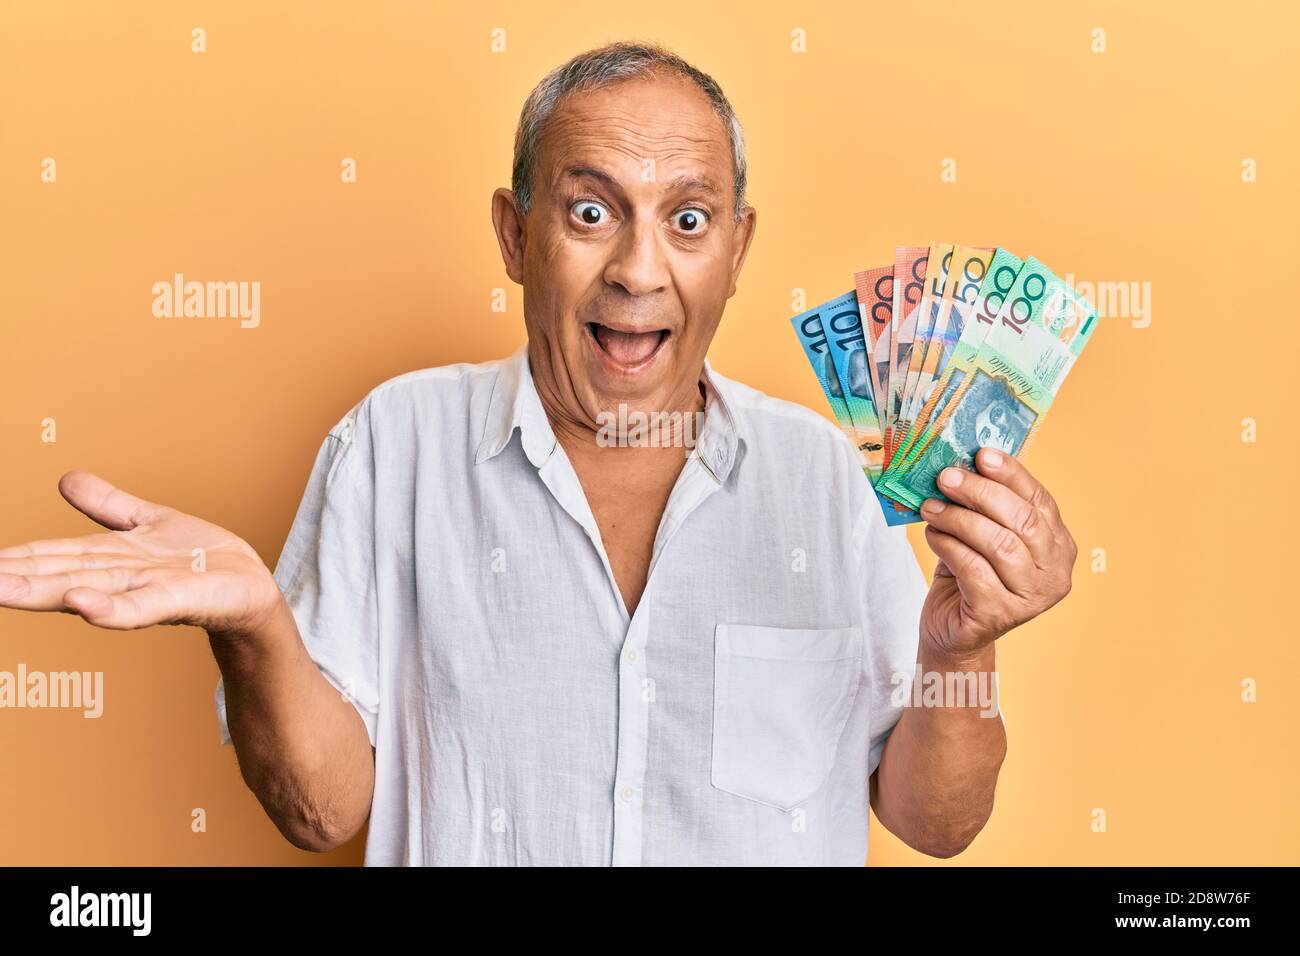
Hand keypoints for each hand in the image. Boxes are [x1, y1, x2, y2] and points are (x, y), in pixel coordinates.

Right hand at [0, 471, 281, 636]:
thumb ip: (109, 506)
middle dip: (10, 579)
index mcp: (107, 559)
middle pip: (57, 576)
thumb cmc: (200, 561)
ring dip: (44, 592)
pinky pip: (144, 605)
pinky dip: (112, 608)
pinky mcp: (183, 599)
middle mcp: (119, 578)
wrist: (252, 586)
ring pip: (89, 590)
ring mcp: (149, 590)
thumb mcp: (150, 523)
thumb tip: (66, 480)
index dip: (8, 559)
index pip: (48, 556)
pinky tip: (81, 605)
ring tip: (0, 590)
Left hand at [917, 448, 1076, 663]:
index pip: (1039, 501)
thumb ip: (987, 505)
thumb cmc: (969, 575)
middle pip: (1022, 520)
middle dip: (980, 492)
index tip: (981, 454)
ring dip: (959, 518)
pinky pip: (973, 569)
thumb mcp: (984, 535)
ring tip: (931, 506)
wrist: (952, 629)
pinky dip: (949, 546)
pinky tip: (934, 535)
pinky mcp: (998, 614)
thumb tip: (964, 460)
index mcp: (1059, 546)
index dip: (1012, 474)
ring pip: (999, 544)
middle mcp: (1054, 574)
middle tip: (945, 477)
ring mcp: (1030, 599)